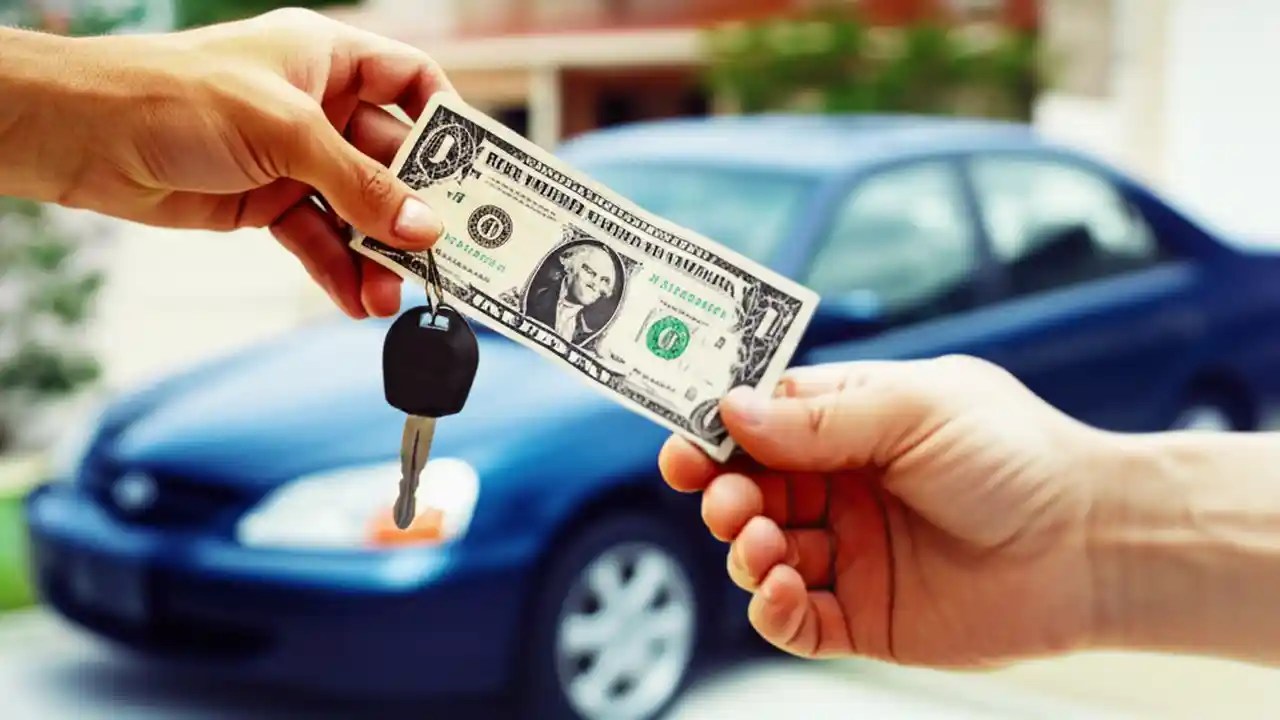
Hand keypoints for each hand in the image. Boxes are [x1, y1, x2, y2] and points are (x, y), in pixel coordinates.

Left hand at [3, 10, 450, 317]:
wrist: (86, 137)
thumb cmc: (179, 98)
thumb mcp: (287, 134)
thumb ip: (361, 185)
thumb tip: (425, 228)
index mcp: (330, 59)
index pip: (411, 82)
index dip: (446, 123)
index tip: (474, 175)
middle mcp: (321, 106)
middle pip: (392, 159)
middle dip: (416, 209)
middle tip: (446, 253)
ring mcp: (296, 158)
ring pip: (359, 209)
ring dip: (379, 253)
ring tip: (393, 295)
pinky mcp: (269, 203)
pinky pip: (320, 239)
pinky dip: (338, 271)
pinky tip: (356, 301)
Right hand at [660, 356, 1115, 665]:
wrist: (1093, 545)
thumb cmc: (1018, 456)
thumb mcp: (914, 409)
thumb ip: (819, 416)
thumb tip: (731, 409)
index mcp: (852, 423)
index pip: (761, 421)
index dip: (717, 430)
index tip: (684, 442)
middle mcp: (843, 487)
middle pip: (750, 488)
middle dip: (722, 492)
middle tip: (721, 496)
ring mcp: (853, 552)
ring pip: (762, 553)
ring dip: (745, 547)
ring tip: (761, 540)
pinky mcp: (866, 616)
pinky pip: (797, 618)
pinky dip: (774, 608)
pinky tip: (781, 590)